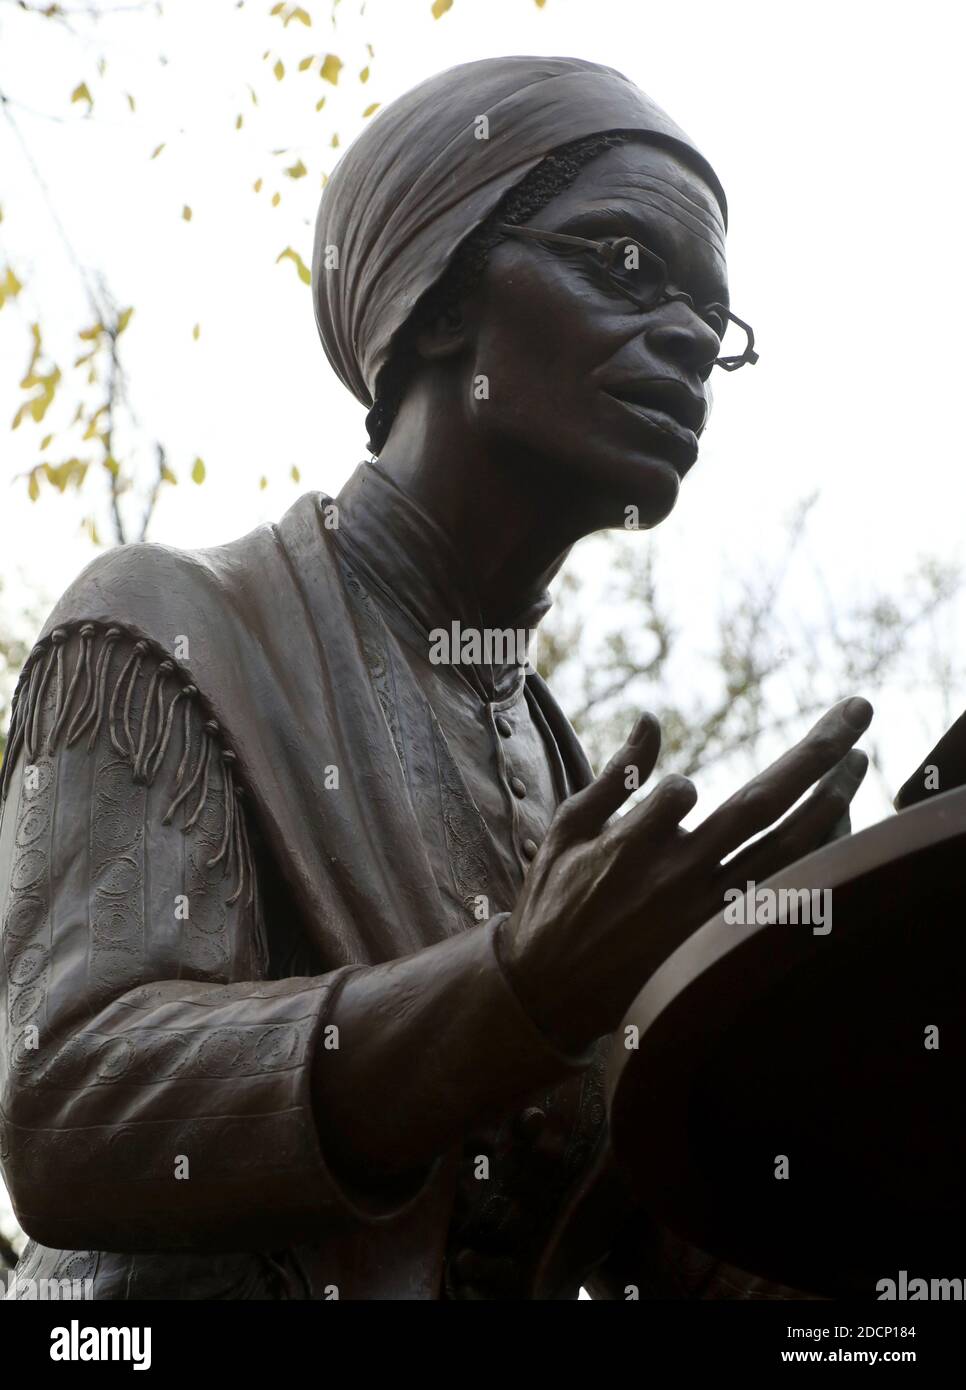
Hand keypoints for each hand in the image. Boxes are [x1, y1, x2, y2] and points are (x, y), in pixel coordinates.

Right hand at [500, 698, 871, 1052]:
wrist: (552, 992)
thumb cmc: (555, 901)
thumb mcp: (569, 830)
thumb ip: (616, 775)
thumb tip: (651, 718)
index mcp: (631, 849)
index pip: (679, 793)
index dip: (680, 786)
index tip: (673, 795)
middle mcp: (678, 878)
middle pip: (762, 804)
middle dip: (814, 752)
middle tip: (857, 710)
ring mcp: (708, 914)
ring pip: (788, 850)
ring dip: (831, 802)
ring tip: (858, 762)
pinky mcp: (723, 942)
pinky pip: (785, 895)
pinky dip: (816, 861)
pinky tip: (838, 830)